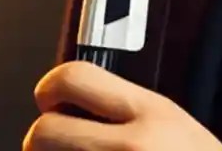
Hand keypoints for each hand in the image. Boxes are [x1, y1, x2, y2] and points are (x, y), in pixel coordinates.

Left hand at [24, 61, 221, 150]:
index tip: (52, 100)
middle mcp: (130, 148)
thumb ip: (131, 112)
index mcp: (153, 115)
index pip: (74, 78)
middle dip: (44, 142)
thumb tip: (76, 105)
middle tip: (60, 147)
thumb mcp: (179, 129)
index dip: (51, 89)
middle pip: (42, 131)